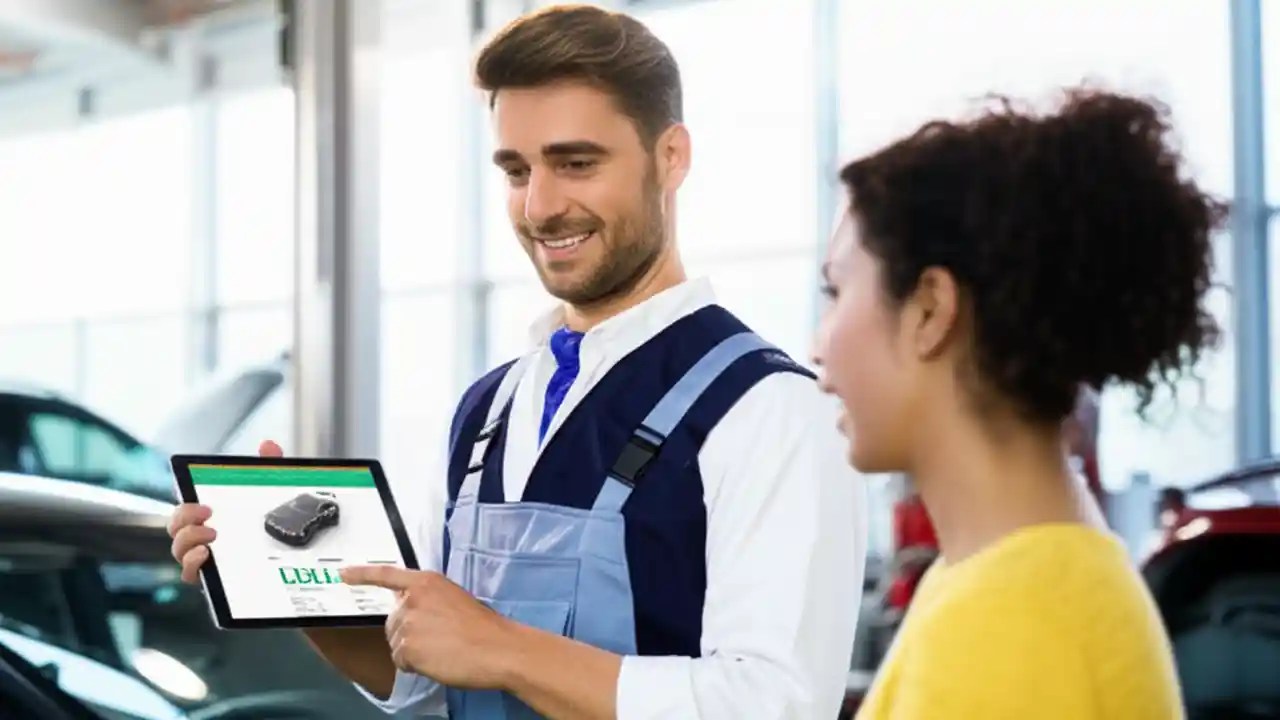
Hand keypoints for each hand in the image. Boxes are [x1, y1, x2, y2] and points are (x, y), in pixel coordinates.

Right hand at [167, 440, 283, 583]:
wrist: (294, 568)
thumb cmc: (272, 530)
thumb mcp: (273, 497)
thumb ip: (269, 471)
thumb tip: (268, 446)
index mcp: (214, 518)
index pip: (188, 508)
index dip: (186, 504)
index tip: (204, 503)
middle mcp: (204, 539)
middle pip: (176, 527)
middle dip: (184, 518)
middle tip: (208, 515)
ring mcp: (206, 561)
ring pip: (179, 551)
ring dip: (187, 541)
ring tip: (211, 538)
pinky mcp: (213, 580)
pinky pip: (189, 575)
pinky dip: (191, 565)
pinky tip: (206, 557)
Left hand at [341, 566, 518, 689]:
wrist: (496, 648)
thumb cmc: (483, 627)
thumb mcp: (454, 599)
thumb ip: (429, 600)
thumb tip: (415, 613)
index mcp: (426, 582)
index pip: (387, 575)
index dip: (362, 574)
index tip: (343, 573)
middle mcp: (412, 599)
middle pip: (393, 620)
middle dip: (408, 632)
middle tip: (439, 639)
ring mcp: (408, 623)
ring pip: (396, 643)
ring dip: (414, 651)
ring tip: (443, 649)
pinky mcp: (407, 647)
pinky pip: (401, 661)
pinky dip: (416, 665)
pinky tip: (438, 660)